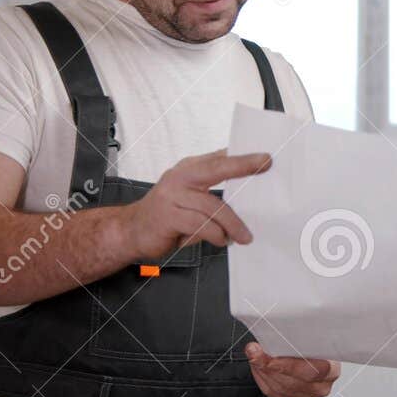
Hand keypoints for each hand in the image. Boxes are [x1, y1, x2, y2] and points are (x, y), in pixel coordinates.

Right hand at [116, 148, 270, 261]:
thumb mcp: (188, 195)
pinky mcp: (168, 216)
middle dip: (242, 166)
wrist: (130, 231)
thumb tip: (247, 192)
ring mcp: (173, 195)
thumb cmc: (167, 214)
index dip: (242, 155)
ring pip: (212, 205)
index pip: (219, 157)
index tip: (265, 155)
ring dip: (232, 223)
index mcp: (188, 169)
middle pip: (216, 168)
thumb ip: (211, 189)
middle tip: (265, 166)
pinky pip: (200, 225)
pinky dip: (215, 234)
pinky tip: (222, 241)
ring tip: (244, 236)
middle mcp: (180, 177)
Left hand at [245, 343, 339, 396]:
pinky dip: (262, 379)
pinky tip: (259, 368)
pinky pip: (273, 393)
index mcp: (332, 369)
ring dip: (263, 372)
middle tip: (255, 353)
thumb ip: (296, 336)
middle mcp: (322, 386)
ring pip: (280, 389)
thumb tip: (273, 335)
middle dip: (268, 366)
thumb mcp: (311, 336)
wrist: (316, 353)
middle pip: (291, 382)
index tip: (270, 357)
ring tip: (255, 357)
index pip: (311, 371)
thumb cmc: (315, 343)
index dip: (288, 365)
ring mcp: (308, 396)